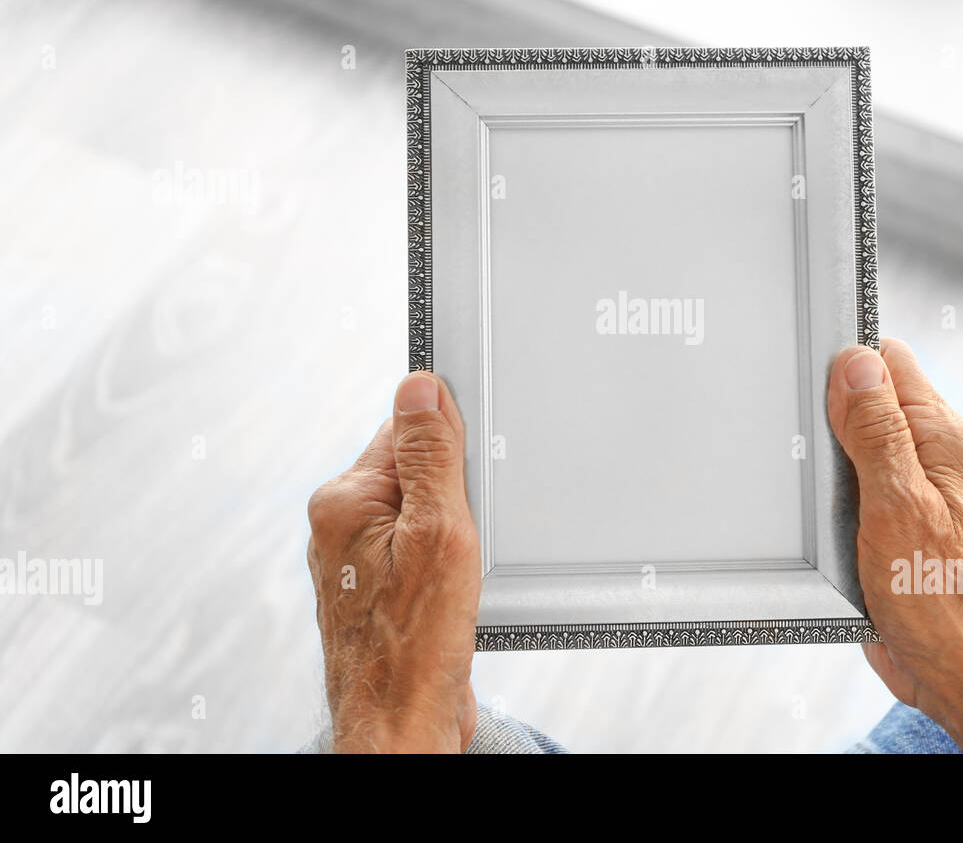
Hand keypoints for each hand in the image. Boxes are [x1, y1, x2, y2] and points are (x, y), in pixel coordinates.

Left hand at [307, 371, 480, 752]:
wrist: (400, 728)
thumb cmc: (416, 646)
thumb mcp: (440, 532)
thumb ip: (431, 456)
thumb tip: (419, 386)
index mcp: (345, 501)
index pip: (404, 430)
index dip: (449, 447)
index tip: (472, 473)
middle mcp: (340, 526)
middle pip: (413, 470)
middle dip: (453, 494)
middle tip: (466, 537)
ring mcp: (356, 560)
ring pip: (420, 512)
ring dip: (452, 531)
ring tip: (458, 574)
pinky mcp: (376, 589)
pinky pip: (418, 548)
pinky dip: (446, 560)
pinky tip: (454, 591)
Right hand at [828, 340, 962, 751]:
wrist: (960, 670)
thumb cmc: (939, 597)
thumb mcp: (897, 503)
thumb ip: (876, 430)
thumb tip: (856, 362)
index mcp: (941, 436)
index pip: (888, 360)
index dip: (846, 364)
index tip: (813, 389)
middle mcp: (931, 455)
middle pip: (868, 399)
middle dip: (829, 414)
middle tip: (809, 454)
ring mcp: (914, 488)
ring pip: (855, 445)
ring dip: (828, 462)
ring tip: (817, 495)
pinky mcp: (895, 522)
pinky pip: (854, 486)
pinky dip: (832, 496)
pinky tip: (821, 519)